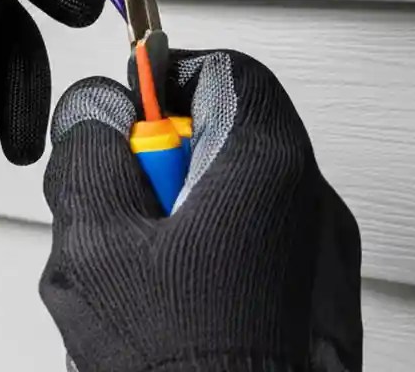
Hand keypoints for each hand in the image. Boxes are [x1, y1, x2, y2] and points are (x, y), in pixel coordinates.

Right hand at [40, 50, 363, 371]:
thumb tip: (95, 114)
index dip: (166, 80)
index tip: (127, 113)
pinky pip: (262, 244)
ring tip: (147, 269)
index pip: (226, 71)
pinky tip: (179, 303)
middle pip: (232, 132)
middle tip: (123, 208)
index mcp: (267, 168)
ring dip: (187, 209)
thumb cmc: (178, 366)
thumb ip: (89, 156)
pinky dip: (217, 252)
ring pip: (242, 192)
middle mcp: (312, 203)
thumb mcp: (96, 244)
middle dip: (165, 158)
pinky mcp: (321, 302)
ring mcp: (324, 256)